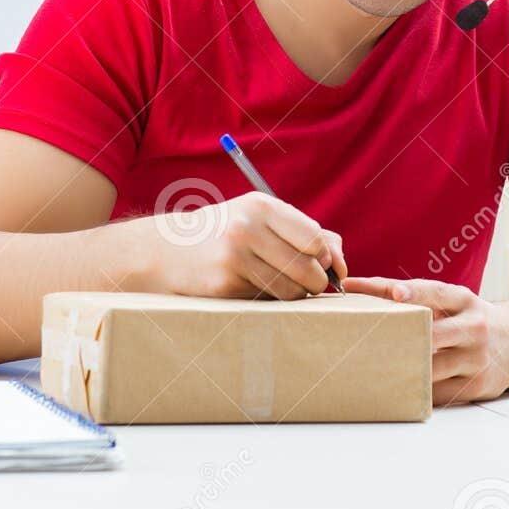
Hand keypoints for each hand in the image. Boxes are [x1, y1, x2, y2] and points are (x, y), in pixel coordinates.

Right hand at [156, 192, 345, 300]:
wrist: (167, 250)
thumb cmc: (226, 233)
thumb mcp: (260, 219)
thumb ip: (305, 233)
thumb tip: (341, 263)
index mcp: (261, 206)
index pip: (316, 238)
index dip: (325, 256)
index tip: (320, 261)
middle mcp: (248, 229)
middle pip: (308, 269)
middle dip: (314, 281)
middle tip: (304, 279)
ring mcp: (235, 258)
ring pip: (291, 291)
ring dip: (293, 294)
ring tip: (278, 282)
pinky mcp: (225, 285)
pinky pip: (268, 302)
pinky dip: (269, 300)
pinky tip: (252, 287)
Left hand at [343, 277, 508, 404]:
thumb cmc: (472, 319)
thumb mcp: (455, 302)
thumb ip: (417, 297)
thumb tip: (362, 290)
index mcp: (465, 301)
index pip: (437, 293)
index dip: (415, 293)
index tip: (395, 294)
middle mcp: (474, 327)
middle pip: (433, 335)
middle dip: (402, 339)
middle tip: (369, 340)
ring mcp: (476, 359)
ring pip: (432, 369)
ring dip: (404, 369)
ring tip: (375, 369)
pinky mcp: (476, 386)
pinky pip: (438, 393)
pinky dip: (418, 391)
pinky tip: (400, 388)